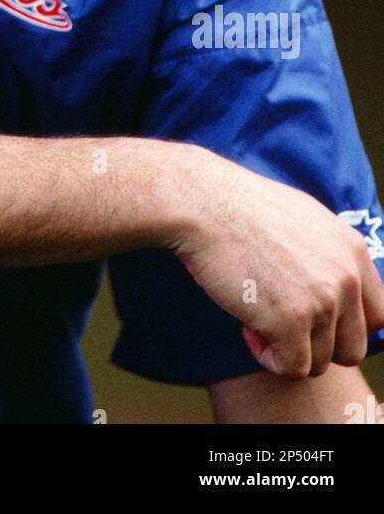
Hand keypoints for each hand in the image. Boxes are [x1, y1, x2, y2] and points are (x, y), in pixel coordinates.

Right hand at [167, 146, 383, 378]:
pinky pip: (293, 367)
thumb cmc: (241, 207)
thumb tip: (337, 284)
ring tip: (257, 317)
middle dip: (317, 345)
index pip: (378, 315)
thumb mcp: (304, 218)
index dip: (345, 326)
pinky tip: (249, 329)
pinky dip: (269, 358)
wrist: (205, 203)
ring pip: (320, 362)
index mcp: (353, 250)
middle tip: (282, 323)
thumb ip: (330, 254)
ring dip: (288, 349)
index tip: (312, 319)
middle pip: (352, 347)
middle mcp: (345, 277)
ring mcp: (322, 301)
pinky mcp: (291, 322)